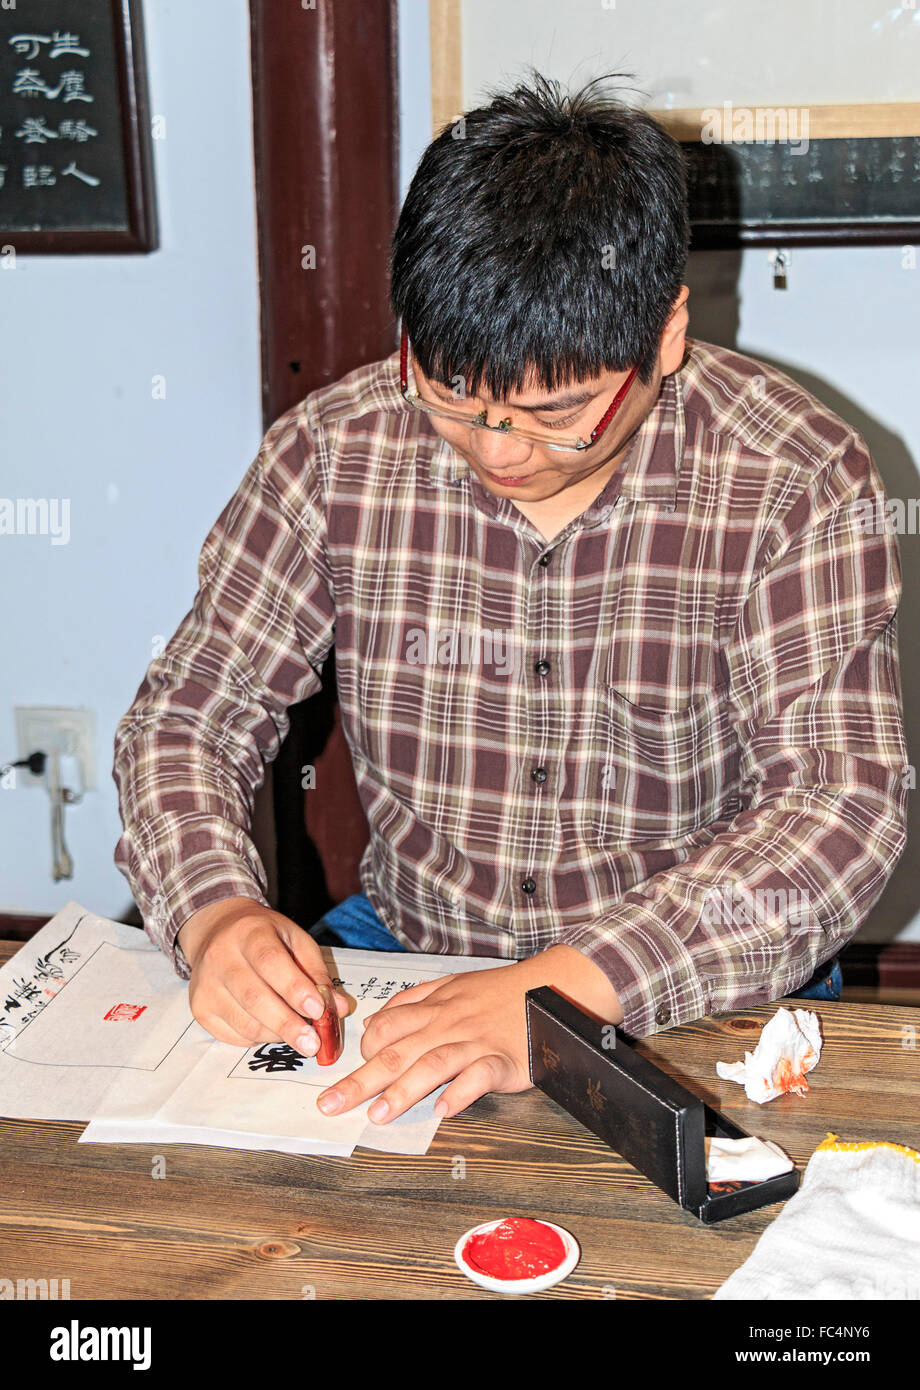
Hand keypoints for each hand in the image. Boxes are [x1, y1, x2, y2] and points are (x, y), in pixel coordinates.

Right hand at [177, 896, 347, 1057]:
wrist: (216, 931)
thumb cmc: (264, 936)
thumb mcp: (295, 939)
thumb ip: (317, 971)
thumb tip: (339, 1008)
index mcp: (249, 932)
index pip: (270, 962)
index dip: (295, 989)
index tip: (318, 1011)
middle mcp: (220, 957)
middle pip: (254, 998)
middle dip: (288, 1025)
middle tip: (313, 1044)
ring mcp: (206, 985)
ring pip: (245, 1023)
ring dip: (277, 1035)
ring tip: (299, 1035)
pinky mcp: (200, 1009)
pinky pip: (233, 1036)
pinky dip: (258, 1039)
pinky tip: (271, 1028)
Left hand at [316, 944, 621, 1123]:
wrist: (551, 988)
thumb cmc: (499, 992)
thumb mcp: (452, 986)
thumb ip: (412, 1002)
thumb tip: (374, 1021)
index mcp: (433, 1007)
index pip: (386, 1028)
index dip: (363, 1052)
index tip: (343, 1073)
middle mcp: (447, 1024)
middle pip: (396, 1052)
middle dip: (360, 1080)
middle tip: (330, 1105)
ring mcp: (475, 1042)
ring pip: (432, 1064)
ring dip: (403, 1089)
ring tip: (379, 1114)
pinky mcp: (504, 1060)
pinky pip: (479, 1076)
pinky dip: (460, 1092)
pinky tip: (443, 1110)